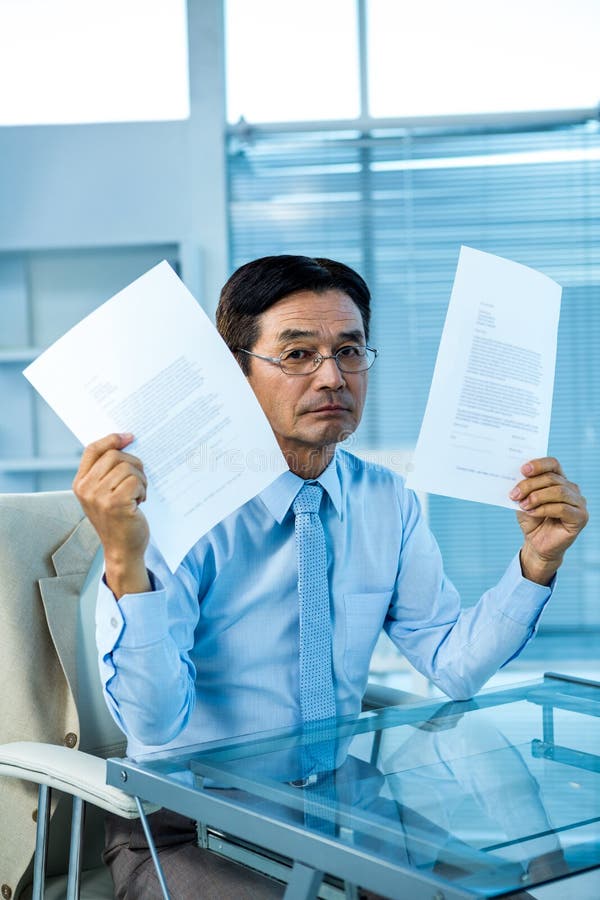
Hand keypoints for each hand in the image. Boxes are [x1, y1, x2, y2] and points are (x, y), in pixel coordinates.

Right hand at [73, 433, 150, 597]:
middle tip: (140, 480)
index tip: (129, 436)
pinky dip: (143, 490)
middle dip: (134, 464)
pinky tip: (139, 502)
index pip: (92, 449)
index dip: (111, 439)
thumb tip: (125, 441)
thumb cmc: (118, 520)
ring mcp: (99, 496)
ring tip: (138, 494)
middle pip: (114, 455)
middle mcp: (86, 488)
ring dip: (140, 479)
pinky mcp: (115, 503)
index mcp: (80, 483)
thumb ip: (107, 472)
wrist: (122, 550)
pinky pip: (136, 481)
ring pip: (128, 467)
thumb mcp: (104, 494)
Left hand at [509, 457, 587, 584]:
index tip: (523, 470)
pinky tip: (533, 513)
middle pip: (552, 478)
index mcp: (559, 480)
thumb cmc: (532, 520)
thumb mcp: (523, 501)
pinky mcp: (580, 518)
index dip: (539, 464)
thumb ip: (523, 489)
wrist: (537, 544)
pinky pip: (562, 508)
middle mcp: (572, 489)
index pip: (553, 464)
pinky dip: (544, 509)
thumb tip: (517, 478)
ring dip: (537, 497)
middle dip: (530, 485)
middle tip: (514, 494)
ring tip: (523, 505)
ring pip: (559, 492)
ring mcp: (578, 503)